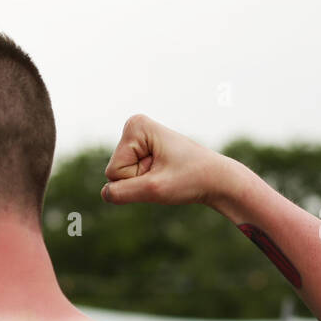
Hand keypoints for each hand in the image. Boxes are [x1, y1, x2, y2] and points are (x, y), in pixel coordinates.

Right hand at [101, 113, 231, 207]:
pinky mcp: (141, 152)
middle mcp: (133, 128)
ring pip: (121, 177)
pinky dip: (145, 183)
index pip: (115, 170)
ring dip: (144, 183)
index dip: (138, 178)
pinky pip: (128, 178)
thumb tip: (104, 194)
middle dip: (140, 180)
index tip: (163, 170)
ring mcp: (137, 140)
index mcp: (136, 126)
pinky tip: (164, 174)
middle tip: (165, 173)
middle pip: (115, 172)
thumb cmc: (190, 179)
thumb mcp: (154, 189)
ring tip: (166, 173)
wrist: (216, 179)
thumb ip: (123, 193)